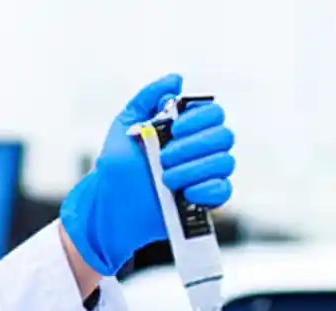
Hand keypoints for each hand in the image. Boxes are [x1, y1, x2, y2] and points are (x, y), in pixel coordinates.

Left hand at [60, 73, 236, 276]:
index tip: (175, 129)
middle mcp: (202, 149)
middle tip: (164, 157)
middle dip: (193, 146)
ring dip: (193, 169)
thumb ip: (148, 98)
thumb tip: (176, 80)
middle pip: (224, 136)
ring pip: (225, 163)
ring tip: (165, 178)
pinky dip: (205, 190)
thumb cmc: (118, 166)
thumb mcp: (125, 124)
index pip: (214, 113)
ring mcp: (206, 175)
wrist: (110, 206)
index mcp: (187, 128)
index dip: (199, 119)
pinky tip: (184, 193)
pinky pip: (223, 191)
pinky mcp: (206, 200)